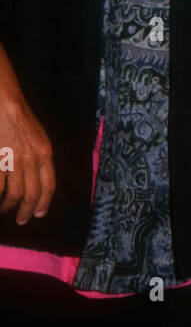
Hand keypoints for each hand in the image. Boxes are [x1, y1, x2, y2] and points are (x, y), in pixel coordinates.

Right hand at [0, 88, 55, 223]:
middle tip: (22, 220)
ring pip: (14, 194)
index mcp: (45, 154)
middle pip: (32, 194)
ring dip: (9, 206)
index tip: (39, 214)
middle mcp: (32, 160)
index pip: (49, 185)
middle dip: (27, 211)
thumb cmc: (22, 119)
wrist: (6, 106)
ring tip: (6, 209)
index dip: (44, 202)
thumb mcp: (40, 137)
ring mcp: (13, 161)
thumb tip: (39, 178)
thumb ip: (41, 158)